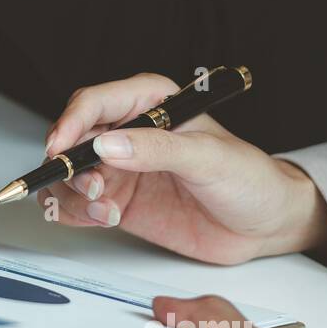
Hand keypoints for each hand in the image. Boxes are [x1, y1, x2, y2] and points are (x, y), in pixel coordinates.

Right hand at [40, 73, 326, 263]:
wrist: (265, 224)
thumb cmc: (249, 179)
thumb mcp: (209, 158)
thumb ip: (158, 149)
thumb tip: (109, 146)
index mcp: (151, 102)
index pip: (94, 103)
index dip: (70, 123)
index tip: (61, 148)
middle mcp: (128, 132)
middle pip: (72, 139)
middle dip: (71, 166)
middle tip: (93, 188)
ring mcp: (120, 168)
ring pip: (68, 175)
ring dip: (73, 194)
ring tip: (103, 210)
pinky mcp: (117, 201)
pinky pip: (76, 204)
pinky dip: (76, 213)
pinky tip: (103, 218)